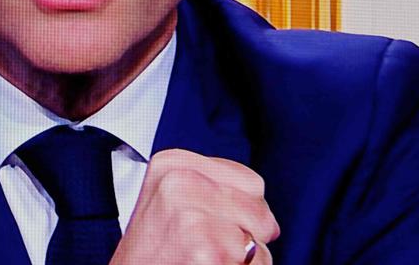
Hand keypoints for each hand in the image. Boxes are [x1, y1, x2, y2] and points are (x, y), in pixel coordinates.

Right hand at [111, 149, 278, 264]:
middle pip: (259, 211)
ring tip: (202, 259)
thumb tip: (268, 219)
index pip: (251, 182)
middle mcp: (180, 182)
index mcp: (173, 163)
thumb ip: (216, 194)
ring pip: (258, 240)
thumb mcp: (172, 203)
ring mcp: (191, 215)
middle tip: (204, 248)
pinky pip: (255, 262)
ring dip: (241, 259)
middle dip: (245, 236)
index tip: (209, 226)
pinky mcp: (204, 249)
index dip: (242, 213)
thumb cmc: (150, 254)